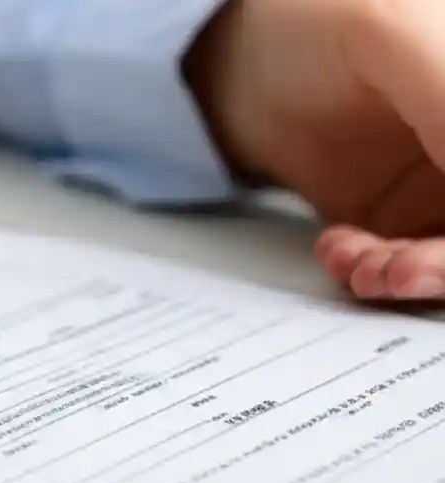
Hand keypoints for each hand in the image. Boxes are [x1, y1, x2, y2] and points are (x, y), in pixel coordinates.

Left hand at [187, 0, 444, 298]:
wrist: (239, 50)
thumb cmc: (315, 13)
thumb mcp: (390, 31)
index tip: (437, 253)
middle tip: (395, 273)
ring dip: (412, 276)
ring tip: (359, 266)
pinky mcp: (402, 215)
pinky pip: (407, 263)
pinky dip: (375, 270)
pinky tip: (339, 252)